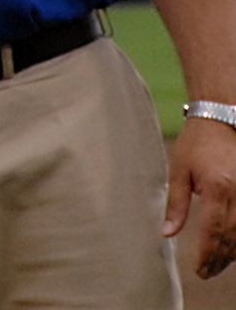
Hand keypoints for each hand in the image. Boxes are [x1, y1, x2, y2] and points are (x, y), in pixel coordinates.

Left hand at [165, 116, 235, 277]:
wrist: (220, 121)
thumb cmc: (195, 145)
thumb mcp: (178, 172)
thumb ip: (175, 205)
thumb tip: (166, 234)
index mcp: (217, 188)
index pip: (214, 231)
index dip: (207, 254)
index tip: (199, 270)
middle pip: (233, 237)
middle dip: (220, 259)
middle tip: (206, 273)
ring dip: (233, 253)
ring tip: (217, 265)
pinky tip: (232, 248)